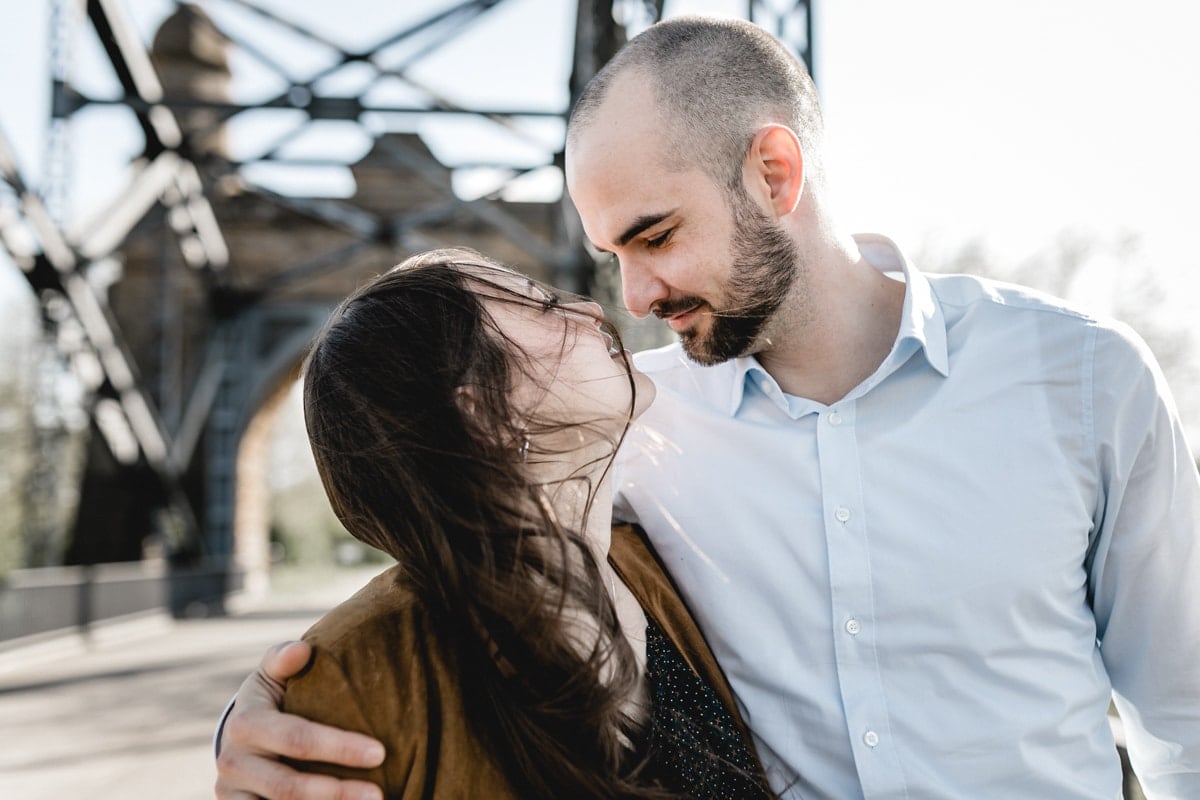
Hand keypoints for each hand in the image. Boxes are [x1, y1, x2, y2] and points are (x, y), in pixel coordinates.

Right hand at [214, 641, 385, 799]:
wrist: (238, 734)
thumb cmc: (271, 699)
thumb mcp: (272, 674)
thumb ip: (283, 659)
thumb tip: (301, 650)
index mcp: (245, 723)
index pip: (296, 739)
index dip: (338, 748)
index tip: (379, 753)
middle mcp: (232, 762)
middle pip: (288, 786)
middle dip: (336, 791)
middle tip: (378, 794)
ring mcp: (231, 792)